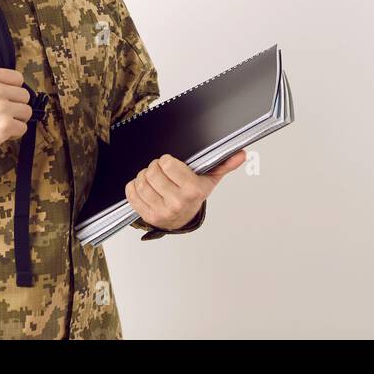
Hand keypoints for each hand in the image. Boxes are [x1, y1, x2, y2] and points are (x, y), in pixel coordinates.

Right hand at [0, 67, 31, 158]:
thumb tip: (4, 76)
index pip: (18, 78)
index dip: (13, 89)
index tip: (6, 97)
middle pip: (24, 95)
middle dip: (16, 105)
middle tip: (3, 112)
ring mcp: (1, 108)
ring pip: (26, 111)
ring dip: (17, 118)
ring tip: (4, 121)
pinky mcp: (5, 126)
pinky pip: (23, 127)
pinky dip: (15, 132)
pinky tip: (3, 132)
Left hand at [125, 150, 245, 229]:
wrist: (184, 219)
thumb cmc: (195, 195)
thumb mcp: (210, 178)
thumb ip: (225, 164)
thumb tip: (242, 154)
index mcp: (192, 190)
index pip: (168, 164)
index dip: (166, 160)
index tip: (170, 163)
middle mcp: (176, 202)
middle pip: (152, 172)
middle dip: (154, 167)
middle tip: (160, 170)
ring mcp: (161, 211)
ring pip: (141, 182)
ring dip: (143, 176)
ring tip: (152, 178)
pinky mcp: (148, 216)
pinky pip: (132, 194)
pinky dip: (134, 186)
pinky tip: (144, 186)